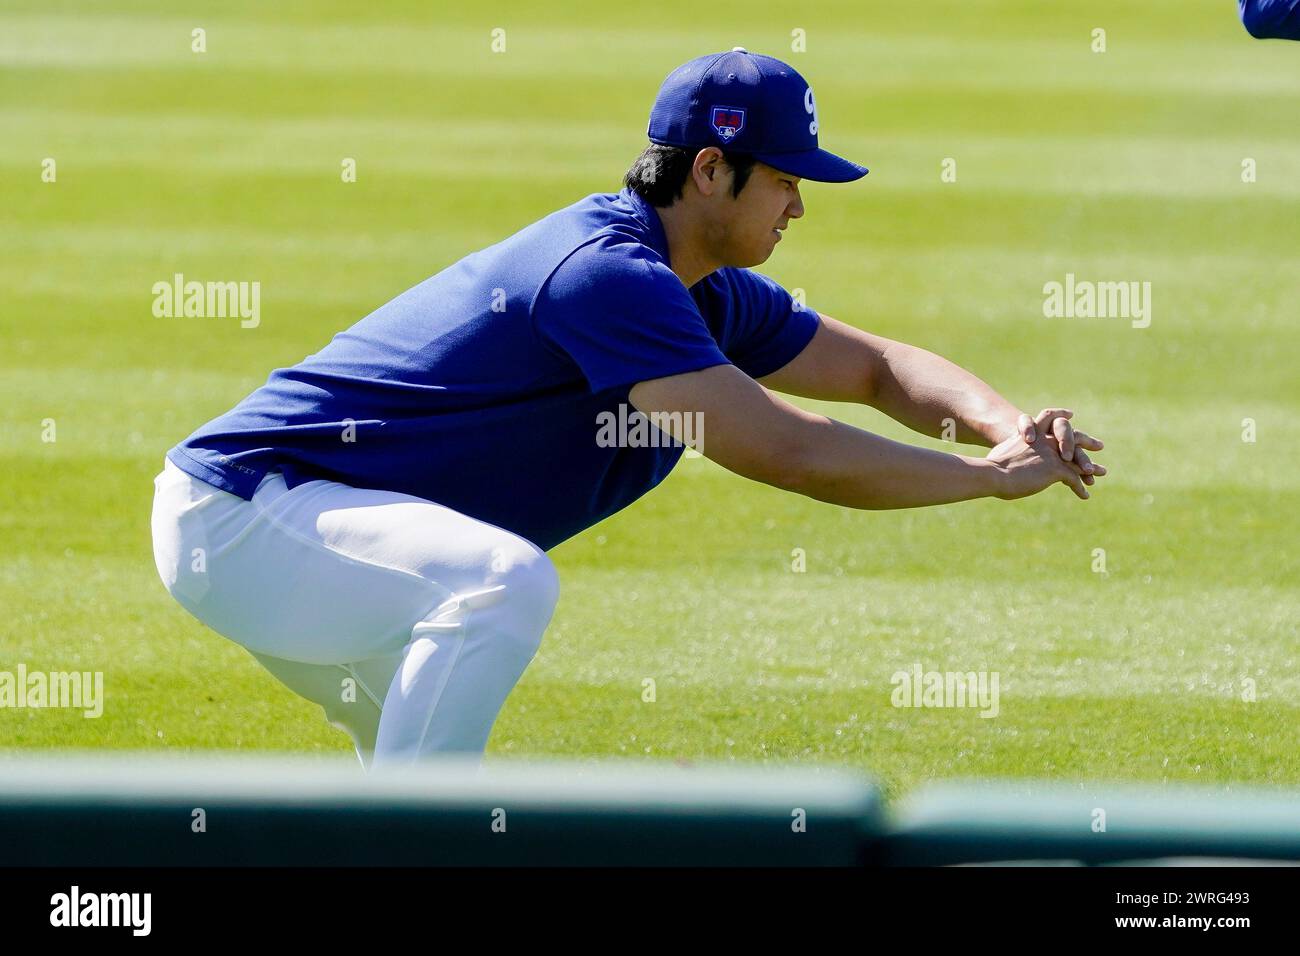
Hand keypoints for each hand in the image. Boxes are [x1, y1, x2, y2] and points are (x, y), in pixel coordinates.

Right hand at [986, 412, 1104, 500]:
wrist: (993, 473)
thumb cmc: (991, 466)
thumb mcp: (1002, 452)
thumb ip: (1011, 452)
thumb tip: (1005, 460)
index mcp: (1031, 432)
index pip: (1050, 419)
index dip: (1061, 417)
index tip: (1070, 415)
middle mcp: (1045, 439)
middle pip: (1072, 435)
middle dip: (1086, 440)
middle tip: (1099, 445)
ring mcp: (1052, 453)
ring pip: (1079, 459)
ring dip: (1090, 467)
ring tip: (1101, 473)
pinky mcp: (1056, 469)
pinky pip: (1074, 478)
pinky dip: (1080, 487)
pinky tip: (1085, 495)